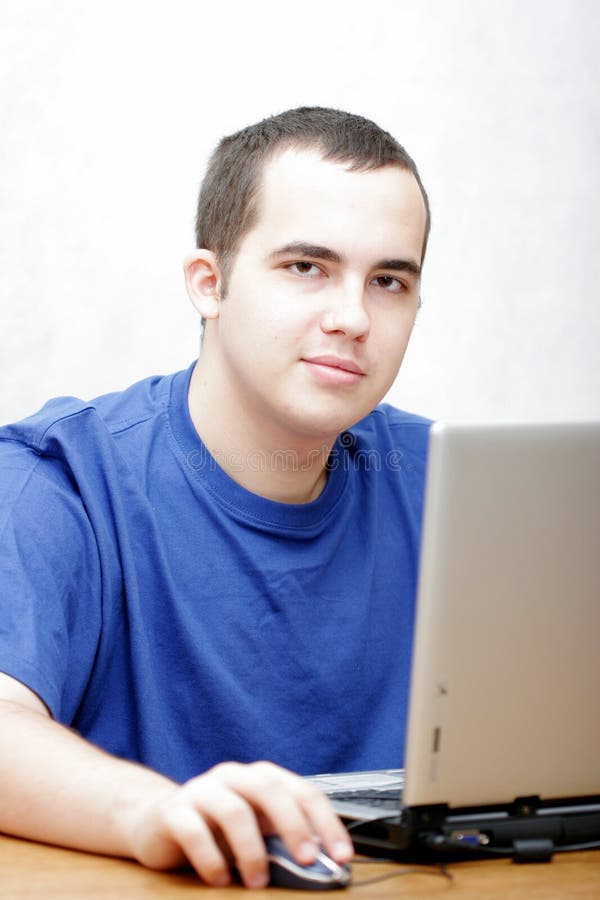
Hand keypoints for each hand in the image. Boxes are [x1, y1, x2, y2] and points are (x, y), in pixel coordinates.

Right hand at [126, 760, 352, 888]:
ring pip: (233, 810)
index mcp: (259, 778)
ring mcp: (201, 790)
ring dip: (251, 850)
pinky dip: (211, 858)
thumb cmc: (216, 829)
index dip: (325, 821)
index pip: (301, 791)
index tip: (340, 854)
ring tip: (257, 881)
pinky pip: (194, 831)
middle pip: (268, 788)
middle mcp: (232, 776)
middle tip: (307, 859)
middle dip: (293, 824)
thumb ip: (281, 840)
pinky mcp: (173, 811)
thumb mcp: (255, 831)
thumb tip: (320, 864)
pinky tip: (219, 879)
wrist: (156, 821)